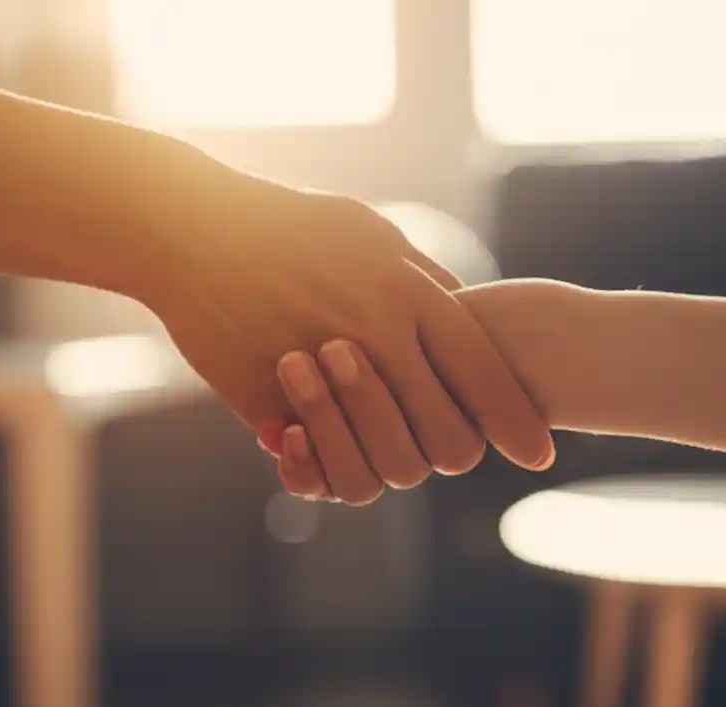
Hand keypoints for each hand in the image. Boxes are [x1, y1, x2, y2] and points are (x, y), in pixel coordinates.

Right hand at [131, 152, 553, 503]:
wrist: (187, 227)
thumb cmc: (286, 225)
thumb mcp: (369, 232)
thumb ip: (424, 277)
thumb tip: (472, 310)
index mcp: (404, 290)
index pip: (485, 372)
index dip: (518, 421)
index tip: (539, 453)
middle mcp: (371, 335)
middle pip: (449, 435)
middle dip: (459, 452)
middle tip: (449, 447)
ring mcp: (318, 374)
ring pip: (387, 462)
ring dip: (385, 455)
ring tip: (372, 436)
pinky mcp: (266, 404)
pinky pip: (315, 462)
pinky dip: (322, 462)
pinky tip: (313, 442)